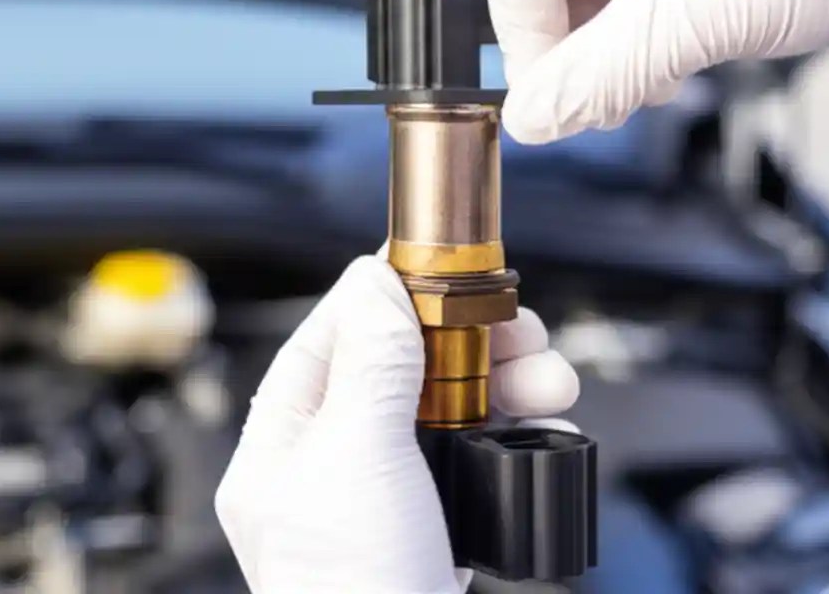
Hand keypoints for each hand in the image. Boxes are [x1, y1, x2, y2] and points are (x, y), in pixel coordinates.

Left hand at [214, 255, 579, 593]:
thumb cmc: (351, 590)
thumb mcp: (357, 455)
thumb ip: (371, 365)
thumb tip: (373, 284)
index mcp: (280, 447)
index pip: (323, 343)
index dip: (376, 299)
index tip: (427, 267)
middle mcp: (326, 471)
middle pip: (395, 373)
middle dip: (463, 343)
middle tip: (516, 326)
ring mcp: (380, 503)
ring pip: (442, 415)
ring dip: (500, 385)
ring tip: (548, 376)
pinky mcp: (431, 531)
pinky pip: (470, 461)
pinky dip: (509, 436)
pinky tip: (541, 422)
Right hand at [483, 0, 828, 143]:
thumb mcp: (694, 15)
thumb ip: (597, 75)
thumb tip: (531, 119)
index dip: (525, 40)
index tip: (556, 101)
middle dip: (575, 49)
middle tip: (608, 100)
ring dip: (617, 48)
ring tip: (655, 80)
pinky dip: (658, 33)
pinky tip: (683, 57)